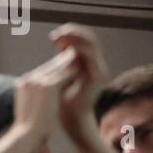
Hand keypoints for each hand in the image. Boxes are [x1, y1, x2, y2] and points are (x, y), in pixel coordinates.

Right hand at [13, 47, 78, 142]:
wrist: (27, 135)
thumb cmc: (30, 126)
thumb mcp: (30, 106)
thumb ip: (36, 95)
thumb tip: (45, 93)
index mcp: (22, 83)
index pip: (42, 71)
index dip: (55, 66)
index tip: (66, 64)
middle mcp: (28, 79)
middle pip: (49, 66)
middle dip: (63, 61)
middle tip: (76, 56)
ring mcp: (37, 81)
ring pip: (59, 68)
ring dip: (71, 64)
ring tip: (82, 60)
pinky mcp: (48, 86)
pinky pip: (66, 75)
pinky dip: (75, 72)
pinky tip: (84, 70)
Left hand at [51, 23, 107, 143]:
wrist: (69, 119)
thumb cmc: (60, 101)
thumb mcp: (57, 77)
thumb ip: (59, 62)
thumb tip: (55, 43)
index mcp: (85, 65)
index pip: (80, 43)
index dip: (68, 37)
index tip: (53, 36)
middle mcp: (94, 65)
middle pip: (88, 40)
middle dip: (72, 33)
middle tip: (57, 33)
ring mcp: (98, 69)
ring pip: (91, 43)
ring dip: (75, 37)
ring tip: (60, 35)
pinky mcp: (98, 75)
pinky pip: (91, 54)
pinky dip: (79, 47)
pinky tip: (66, 45)